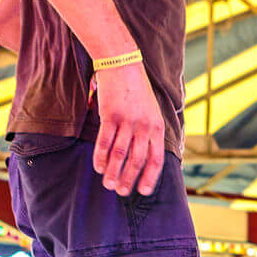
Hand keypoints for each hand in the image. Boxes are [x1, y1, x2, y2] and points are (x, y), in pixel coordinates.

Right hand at [91, 64, 162, 196]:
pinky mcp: (111, 116)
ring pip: (120, 155)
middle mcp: (145, 126)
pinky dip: (101, 157)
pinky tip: (98, 167)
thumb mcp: (152, 111)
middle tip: (120, 192)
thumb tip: (147, 155)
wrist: (123, 64)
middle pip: (137, 161)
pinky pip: (105, 142)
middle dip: (129, 179)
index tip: (142, 191)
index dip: (149, 177)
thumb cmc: (137, 90)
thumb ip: (151, 131)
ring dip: (113, 173)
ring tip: (108, 185)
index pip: (156, 159)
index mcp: (157, 127)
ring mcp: (128, 121)